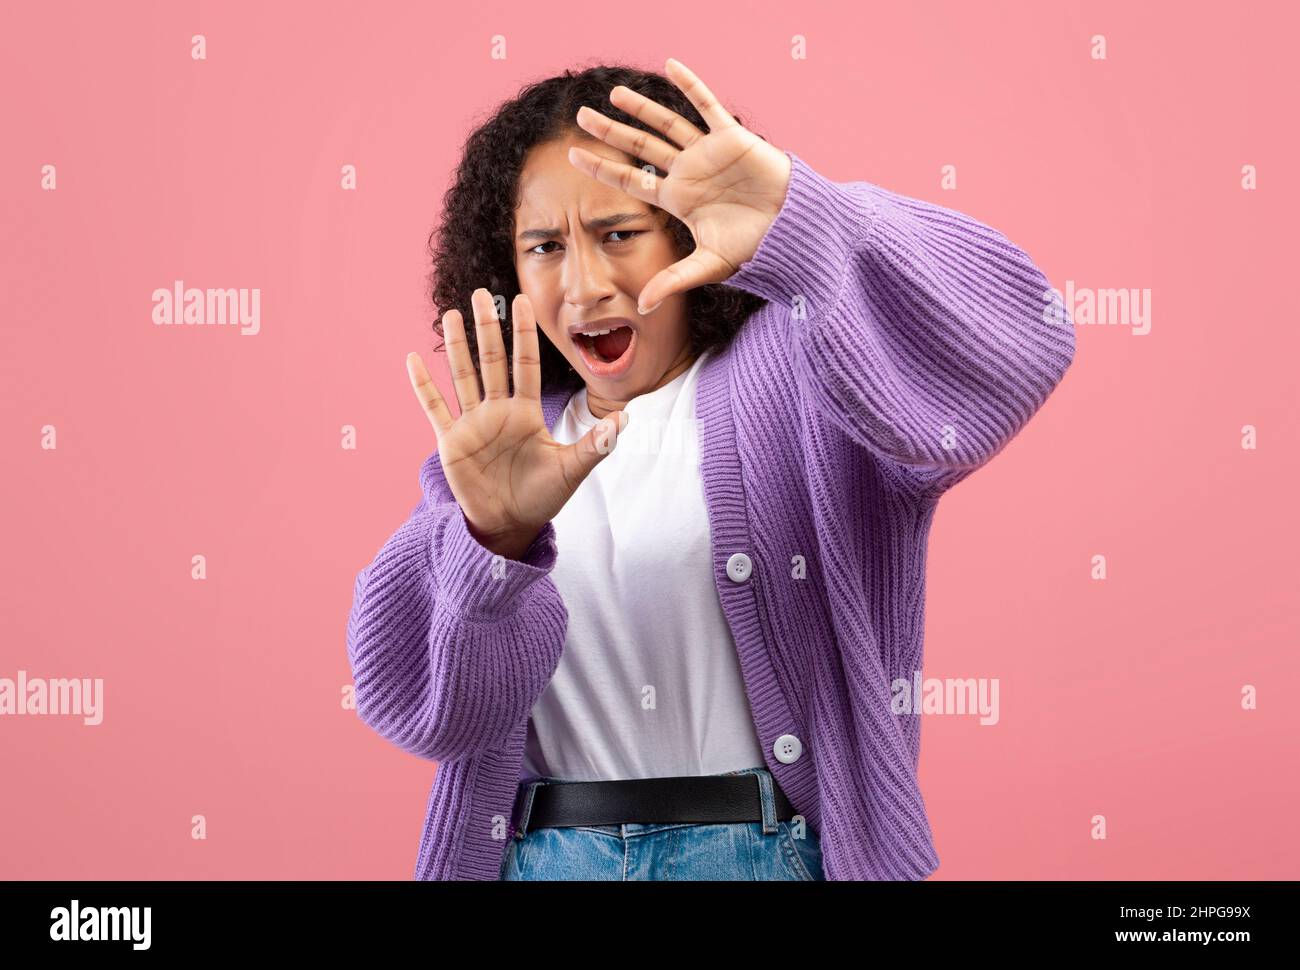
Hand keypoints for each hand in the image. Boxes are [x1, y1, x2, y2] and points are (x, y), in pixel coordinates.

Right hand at [406, 288, 627, 559]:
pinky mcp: (451, 441)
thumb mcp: (572, 470)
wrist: (511, 525)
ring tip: (450, 313)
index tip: (521, 301)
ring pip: (463, 375)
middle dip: (487, 327)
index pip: (525, 364)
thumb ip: (595, 444)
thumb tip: (624, 420)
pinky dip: (423, 385)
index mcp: (526, 411)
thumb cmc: (542, 497)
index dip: (523, 334)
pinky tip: (413, 359)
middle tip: (481, 293)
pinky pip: (435, 407)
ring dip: (456, 345)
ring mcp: (473, 423)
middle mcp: (498, 410)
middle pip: (491, 360)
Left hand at [569, 56, 792, 314]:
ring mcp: (708, 153)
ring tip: (614, 94)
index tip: (574, 157)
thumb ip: (673, 281)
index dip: (603, 168)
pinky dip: (690, 86)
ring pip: (668, 125)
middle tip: (581, 118)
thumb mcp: (708, 265)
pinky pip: (707, 107)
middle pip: (640, 148)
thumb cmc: (754, 246)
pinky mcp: (732, 138)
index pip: (631, 179)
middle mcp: (687, 172)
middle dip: (611, 132)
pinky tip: (671, 66)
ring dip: (642, 109)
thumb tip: (643, 307)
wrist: (791, 230)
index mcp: (677, 198)